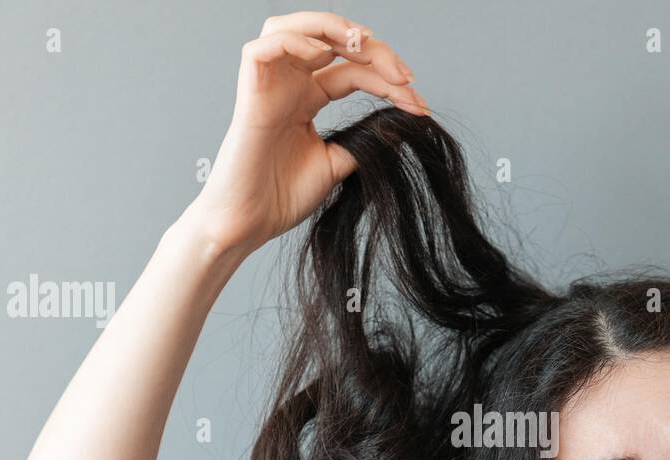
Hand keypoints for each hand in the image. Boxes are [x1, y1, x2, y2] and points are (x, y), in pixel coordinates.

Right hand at [185, 11, 428, 257]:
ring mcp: (268, 86)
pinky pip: (264, 46)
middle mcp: (288, 85)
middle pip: (329, 41)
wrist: (250, 222)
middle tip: (404, 75)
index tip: (420, 105)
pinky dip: (295, 40)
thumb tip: (398, 125)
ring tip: (364, 47)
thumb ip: (361, 139)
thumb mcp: (336, 164)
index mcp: (307, 99)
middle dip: (372, 49)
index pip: (353, 70)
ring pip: (291, 26)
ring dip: (331, 27)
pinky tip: (323, 55)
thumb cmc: (283, 197)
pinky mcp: (250, 93)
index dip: (389, 80)